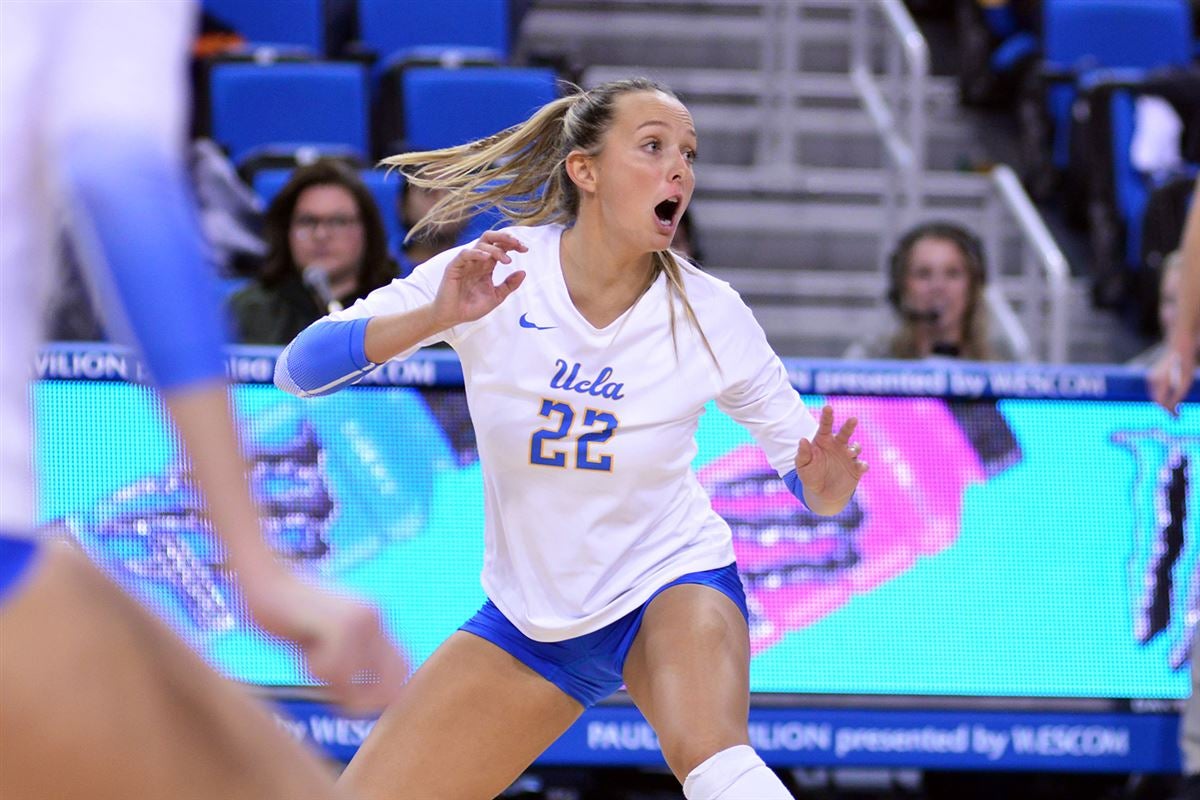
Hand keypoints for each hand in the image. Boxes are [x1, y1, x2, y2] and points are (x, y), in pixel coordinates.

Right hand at [239, 563, 406, 712]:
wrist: (263, 578)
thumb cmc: (285, 613)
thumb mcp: (322, 640)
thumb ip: (345, 661)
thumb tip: (361, 703)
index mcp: (374, 620)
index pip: (401, 668)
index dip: (384, 694)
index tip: (357, 706)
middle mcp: (374, 618)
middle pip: (389, 681)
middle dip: (362, 700)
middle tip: (335, 698)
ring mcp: (361, 620)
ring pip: (353, 679)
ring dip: (329, 679)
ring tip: (309, 655)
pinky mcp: (341, 624)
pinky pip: (336, 669)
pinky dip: (316, 668)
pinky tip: (303, 644)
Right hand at [431, 230, 526, 328]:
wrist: (453, 317)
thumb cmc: (472, 307)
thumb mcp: (496, 296)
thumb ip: (509, 285)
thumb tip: (523, 272)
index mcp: (487, 265)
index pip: (500, 247)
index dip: (513, 245)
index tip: (525, 249)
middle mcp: (477, 261)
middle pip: (490, 239)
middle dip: (505, 237)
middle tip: (518, 243)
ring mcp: (466, 262)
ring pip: (480, 245)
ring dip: (496, 250)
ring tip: (506, 261)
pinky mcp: (454, 267)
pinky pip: (465, 254)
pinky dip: (476, 253)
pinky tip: (487, 257)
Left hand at [795, 405, 868, 515]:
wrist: (822, 494)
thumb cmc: (810, 476)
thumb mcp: (802, 466)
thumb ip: (803, 454)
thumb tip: (803, 439)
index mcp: (824, 441)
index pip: (825, 426)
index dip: (827, 416)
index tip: (828, 407)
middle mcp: (838, 446)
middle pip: (845, 432)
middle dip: (849, 425)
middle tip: (853, 419)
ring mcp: (848, 456)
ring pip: (856, 447)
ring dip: (854, 448)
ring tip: (850, 453)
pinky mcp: (856, 469)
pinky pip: (862, 464)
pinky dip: (863, 465)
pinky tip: (861, 467)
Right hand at [1149, 344, 1194, 416]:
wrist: (1179, 347)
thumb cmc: (1185, 364)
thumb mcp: (1186, 382)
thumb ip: (1178, 396)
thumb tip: (1173, 409)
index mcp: (1160, 382)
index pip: (1161, 402)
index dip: (1169, 411)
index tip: (1177, 417)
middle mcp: (1152, 380)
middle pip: (1157, 400)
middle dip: (1166, 408)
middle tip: (1176, 415)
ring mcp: (1150, 378)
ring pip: (1155, 395)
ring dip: (1163, 402)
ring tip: (1173, 408)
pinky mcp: (1152, 376)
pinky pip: (1155, 390)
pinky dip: (1162, 395)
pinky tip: (1170, 397)